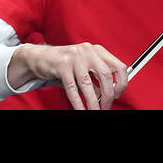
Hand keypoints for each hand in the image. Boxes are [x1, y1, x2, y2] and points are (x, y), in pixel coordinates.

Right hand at [9, 43, 128, 110]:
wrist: (40, 57)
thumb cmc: (65, 64)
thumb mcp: (85, 67)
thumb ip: (96, 78)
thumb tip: (107, 95)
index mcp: (97, 50)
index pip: (119, 66)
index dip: (121, 83)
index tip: (118, 95)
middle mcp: (88, 51)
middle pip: (106, 75)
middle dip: (108, 95)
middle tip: (106, 106)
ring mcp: (74, 57)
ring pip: (88, 84)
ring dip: (93, 102)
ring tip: (95, 111)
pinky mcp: (62, 65)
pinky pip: (72, 88)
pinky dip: (78, 102)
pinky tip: (81, 109)